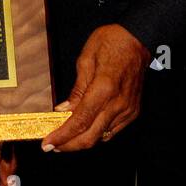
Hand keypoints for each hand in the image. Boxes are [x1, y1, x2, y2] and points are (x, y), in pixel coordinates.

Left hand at [41, 24, 150, 152]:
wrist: (137, 39)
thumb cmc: (111, 42)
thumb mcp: (86, 60)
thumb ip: (76, 89)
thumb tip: (63, 110)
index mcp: (104, 89)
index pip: (79, 122)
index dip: (62, 137)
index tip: (48, 144)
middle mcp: (118, 103)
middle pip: (90, 137)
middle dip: (69, 146)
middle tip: (53, 146)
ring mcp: (127, 109)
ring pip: (102, 136)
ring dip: (82, 140)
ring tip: (66, 137)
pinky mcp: (133, 111)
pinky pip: (113, 130)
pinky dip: (98, 134)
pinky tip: (87, 129)